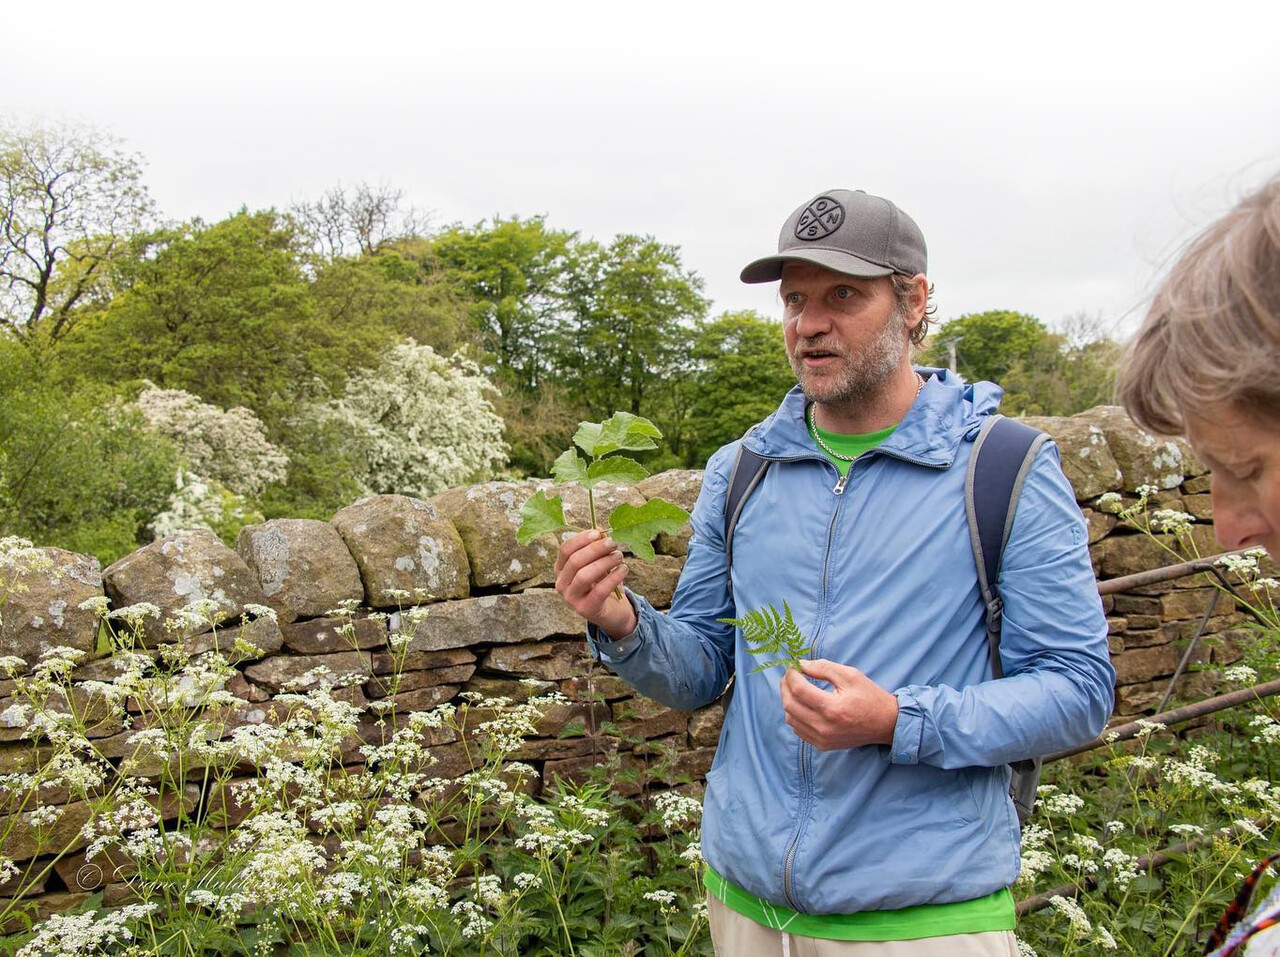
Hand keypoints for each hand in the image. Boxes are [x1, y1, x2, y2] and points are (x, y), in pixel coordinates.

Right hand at [554, 529, 636, 636]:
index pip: (565, 550)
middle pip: (575, 561)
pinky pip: (599, 590)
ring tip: (619, 556)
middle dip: (595, 549)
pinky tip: (623, 569)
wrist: (613, 612)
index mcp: (561, 570)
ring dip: (605, 562)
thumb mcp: (599, 563)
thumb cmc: (604, 583)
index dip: (581, 539)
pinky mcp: (586, 610)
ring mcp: (571, 599)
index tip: (598, 533)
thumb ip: (597, 547)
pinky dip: (613, 577)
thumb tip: (600, 530)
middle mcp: (561, 585)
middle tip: (613, 543)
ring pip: (584, 575)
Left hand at [780, 659, 898, 749]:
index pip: (799, 690)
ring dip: (788, 700)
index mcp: (832, 708)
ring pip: (790, 719)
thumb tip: (800, 664)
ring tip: (796, 688)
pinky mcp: (822, 745)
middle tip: (790, 675)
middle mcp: (824, 727)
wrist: (885, 724)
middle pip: (789, 705)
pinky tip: (803, 704)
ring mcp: (822, 739)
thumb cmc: (869, 696)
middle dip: (785, 686)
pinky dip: (795, 715)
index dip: (791, 675)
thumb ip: (823, 667)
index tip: (793, 666)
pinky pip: (798, 730)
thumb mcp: (850, 675)